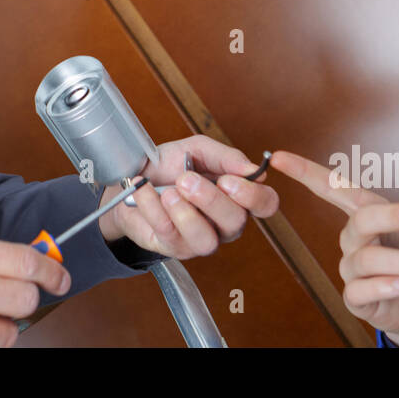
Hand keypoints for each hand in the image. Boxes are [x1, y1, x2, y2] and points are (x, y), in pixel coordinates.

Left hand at [96, 135, 277, 258]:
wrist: (133, 177)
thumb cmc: (170, 165)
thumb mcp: (198, 149)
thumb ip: (226, 157)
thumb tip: (254, 169)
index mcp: (237, 197)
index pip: (265, 204)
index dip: (254, 196)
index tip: (228, 180)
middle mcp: (224, 223)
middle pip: (235, 222)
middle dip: (211, 200)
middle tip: (187, 179)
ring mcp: (199, 239)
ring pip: (207, 241)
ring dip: (185, 213)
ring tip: (169, 192)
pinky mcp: (173, 247)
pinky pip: (169, 233)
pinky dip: (154, 207)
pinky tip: (145, 190)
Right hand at [269, 150, 398, 345]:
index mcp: (367, 214)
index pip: (332, 188)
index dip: (305, 172)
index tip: (278, 157)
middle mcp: (353, 239)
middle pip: (362, 219)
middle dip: (395, 216)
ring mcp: (352, 268)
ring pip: (369, 258)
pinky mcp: (357, 298)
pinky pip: (362, 290)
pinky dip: (385, 286)